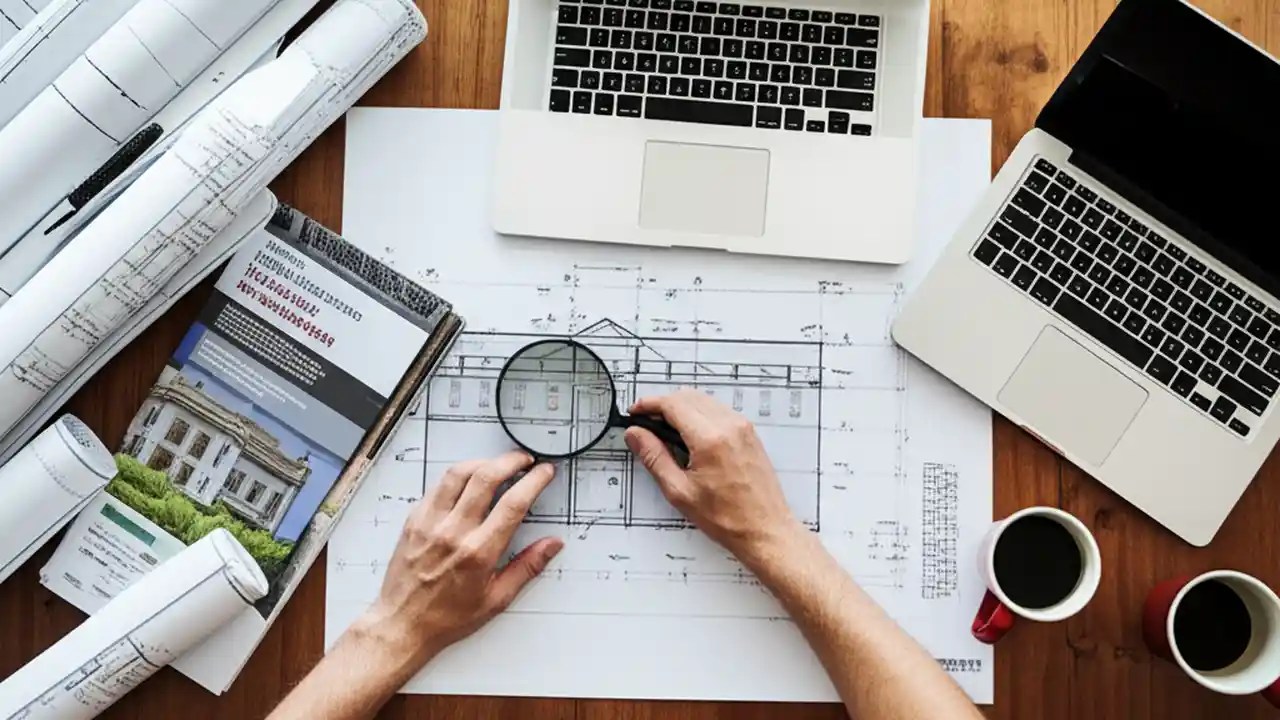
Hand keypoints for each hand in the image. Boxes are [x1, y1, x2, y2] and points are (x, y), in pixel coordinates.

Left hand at [356, 451, 562, 667]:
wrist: (402, 624)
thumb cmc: (447, 617)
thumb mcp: (496, 599)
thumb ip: (527, 567)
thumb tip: (552, 545)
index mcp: (478, 552)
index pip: (513, 504)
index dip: (534, 481)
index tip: (544, 472)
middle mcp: (453, 532)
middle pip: (486, 477)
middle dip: (511, 461)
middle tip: (524, 460)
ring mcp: (430, 523)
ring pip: (458, 474)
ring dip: (482, 461)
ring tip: (496, 464)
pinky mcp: (414, 520)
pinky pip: (436, 486)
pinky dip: (456, 477)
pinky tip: (466, 481)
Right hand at [624, 390, 803, 565]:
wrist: (765, 529)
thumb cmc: (728, 518)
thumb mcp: (679, 491)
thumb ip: (654, 457)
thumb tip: (637, 435)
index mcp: (710, 439)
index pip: (672, 404)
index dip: (649, 404)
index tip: (636, 412)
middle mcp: (730, 426)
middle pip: (688, 396)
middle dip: (663, 405)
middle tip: (647, 423)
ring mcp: (743, 428)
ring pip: (703, 400)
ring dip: (681, 407)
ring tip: (666, 432)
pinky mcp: (749, 433)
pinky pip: (718, 410)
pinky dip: (699, 414)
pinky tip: (690, 436)